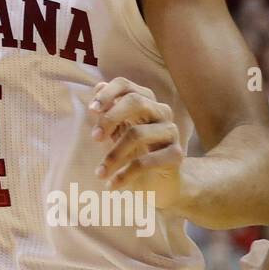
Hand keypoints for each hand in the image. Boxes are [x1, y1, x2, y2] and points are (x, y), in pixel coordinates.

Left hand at [88, 77, 183, 209]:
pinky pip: (145, 162)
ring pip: (137, 133)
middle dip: (110, 118)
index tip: (91, 110)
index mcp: (145, 101)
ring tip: (100, 172)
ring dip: (113, 155)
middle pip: (135, 101)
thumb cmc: (136, 153)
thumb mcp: (118, 131)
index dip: (107, 93)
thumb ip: (109, 111)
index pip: (126, 85)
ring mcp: (171, 132)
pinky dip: (124, 175)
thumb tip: (98, 86)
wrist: (162, 184)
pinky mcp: (176, 154)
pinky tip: (112, 184)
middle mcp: (161, 112)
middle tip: (95, 138)